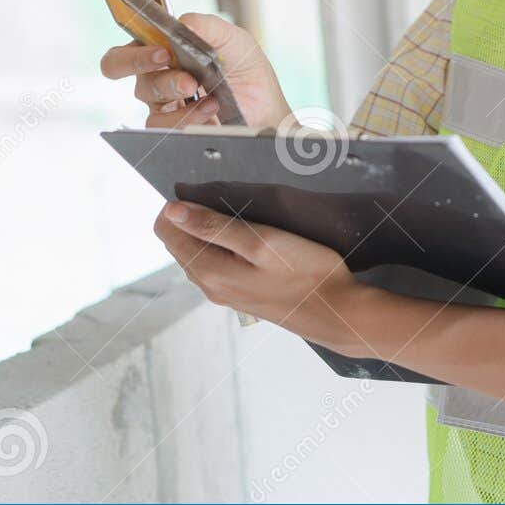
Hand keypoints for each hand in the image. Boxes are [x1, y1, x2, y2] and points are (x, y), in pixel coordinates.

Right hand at [99, 11, 291, 129]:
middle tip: (168, 60)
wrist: (264, 109)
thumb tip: (183, 22)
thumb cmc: (246, 71)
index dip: (132, 37)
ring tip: (204, 90)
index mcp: (164, 45)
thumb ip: (207, 26)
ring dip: (174, 87)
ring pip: (146, 92)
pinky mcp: (170, 124)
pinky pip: (161, 121)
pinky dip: (187, 114)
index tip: (161, 48)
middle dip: (137, 60)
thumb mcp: (234, 40)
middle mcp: (155, 71)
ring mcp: (160, 99)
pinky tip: (209, 108)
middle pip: (116, 64)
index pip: (129, 36)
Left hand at [153, 200, 367, 353]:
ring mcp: (227, 295)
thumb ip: (215, 227)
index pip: (167, 233)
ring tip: (236, 214)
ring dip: (205, 233)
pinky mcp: (243, 298)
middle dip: (189, 219)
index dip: (177, 207)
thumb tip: (172, 212)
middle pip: (180, 245)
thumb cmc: (306, 273)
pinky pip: (216, 267)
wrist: (337, 313)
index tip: (201, 190)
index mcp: (210, 272)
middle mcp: (211, 287)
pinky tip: (246, 239)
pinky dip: (220, 248)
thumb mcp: (261, 241)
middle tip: (221, 198)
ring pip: (198, 256)